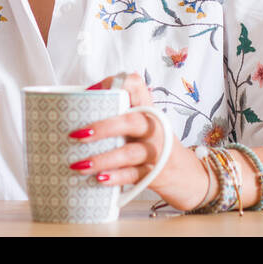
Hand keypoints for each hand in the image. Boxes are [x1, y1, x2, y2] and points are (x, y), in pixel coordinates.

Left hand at [68, 72, 210, 212]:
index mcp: (147, 109)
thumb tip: (74, 120)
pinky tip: (100, 179)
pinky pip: (134, 176)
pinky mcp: (156, 174)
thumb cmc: (154, 146)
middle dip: (104, 127)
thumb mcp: (142, 126)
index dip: (113, 84)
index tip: (91, 91)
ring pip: (130, 153)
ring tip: (80, 164)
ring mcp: (157, 151)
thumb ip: (118, 118)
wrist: (188, 176)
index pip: (135, 85)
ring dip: (103, 159)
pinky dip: (116, 178)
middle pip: (132, 121)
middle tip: (78, 134)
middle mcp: (154, 127)